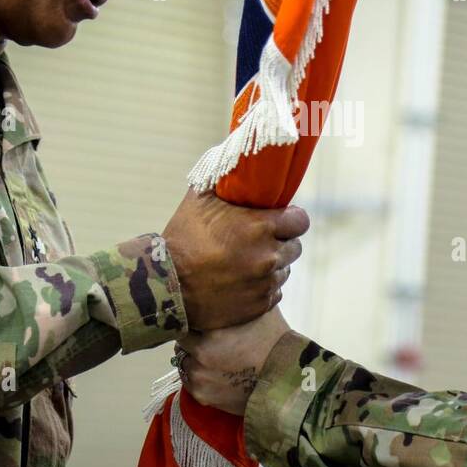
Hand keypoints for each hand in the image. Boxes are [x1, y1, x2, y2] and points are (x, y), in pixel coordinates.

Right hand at [162, 189, 307, 331]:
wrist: (166, 286)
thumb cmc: (182, 238)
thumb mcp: (199, 199)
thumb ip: (224, 179)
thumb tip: (237, 160)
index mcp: (260, 227)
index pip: (300, 221)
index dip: (292, 219)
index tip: (281, 219)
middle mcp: (268, 256)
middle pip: (295, 247)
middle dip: (281, 242)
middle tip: (259, 241)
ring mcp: (265, 283)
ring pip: (284, 270)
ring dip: (271, 265)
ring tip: (245, 262)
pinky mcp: (259, 305)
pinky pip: (273, 293)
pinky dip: (262, 287)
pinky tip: (241, 281)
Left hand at [177, 307, 289, 414]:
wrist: (286, 382)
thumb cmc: (275, 343)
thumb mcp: (261, 311)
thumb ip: (240, 299)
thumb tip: (233, 282)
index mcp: (211, 332)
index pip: (187, 319)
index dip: (196, 318)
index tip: (205, 319)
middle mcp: (200, 355)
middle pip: (182, 342)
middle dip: (193, 339)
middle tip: (210, 340)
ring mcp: (199, 377)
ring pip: (183, 361)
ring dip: (193, 358)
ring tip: (214, 358)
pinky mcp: (202, 396)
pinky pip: (189, 381)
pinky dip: (198, 376)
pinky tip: (215, 372)